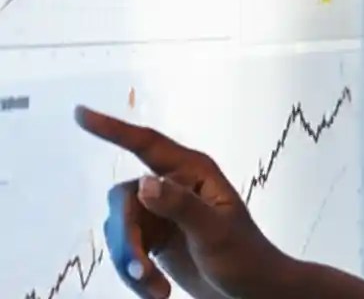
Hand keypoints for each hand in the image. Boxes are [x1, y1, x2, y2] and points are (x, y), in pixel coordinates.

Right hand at [75, 105, 294, 298]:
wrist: (251, 291)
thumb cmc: (245, 256)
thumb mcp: (216, 232)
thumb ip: (181, 206)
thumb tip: (144, 183)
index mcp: (193, 171)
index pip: (147, 144)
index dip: (112, 128)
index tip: (80, 113)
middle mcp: (174, 185)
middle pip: (125, 199)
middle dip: (127, 238)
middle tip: (141, 271)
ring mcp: (161, 211)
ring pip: (120, 228)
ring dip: (131, 261)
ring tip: (154, 287)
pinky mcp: (154, 236)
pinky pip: (126, 248)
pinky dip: (134, 272)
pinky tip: (155, 289)